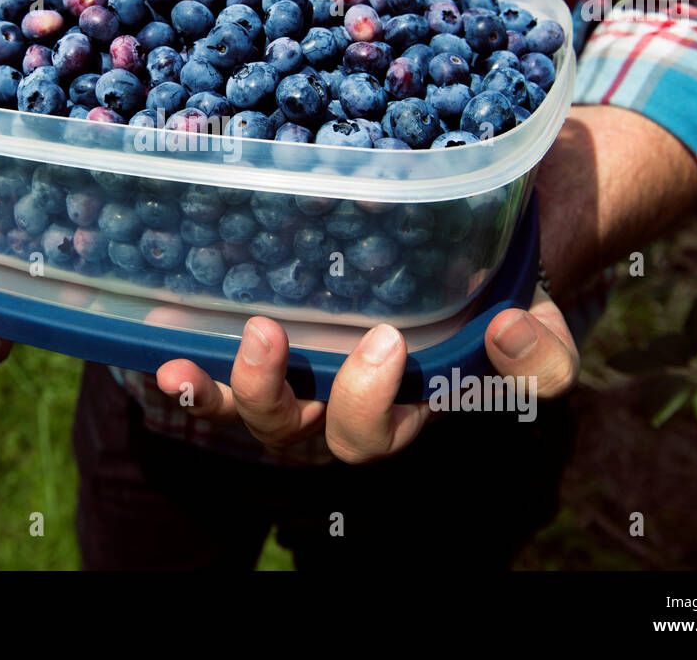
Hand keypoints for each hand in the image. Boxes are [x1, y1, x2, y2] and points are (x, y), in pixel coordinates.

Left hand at [153, 286, 577, 463]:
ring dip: (208, 389)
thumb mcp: (538, 333)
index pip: (369, 437)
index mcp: (393, 413)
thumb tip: (511, 329)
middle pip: (287, 436)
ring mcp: (290, 378)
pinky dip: (181, 356)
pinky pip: (210, 365)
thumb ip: (541, 356)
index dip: (368, 403)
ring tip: (180, 361)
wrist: (459, 259)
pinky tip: (155, 326)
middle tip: (269, 332)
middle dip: (267, 396)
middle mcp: (331, 407)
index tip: (387, 341)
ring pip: (238, 411)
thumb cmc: (494, 302)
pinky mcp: (256, 344)